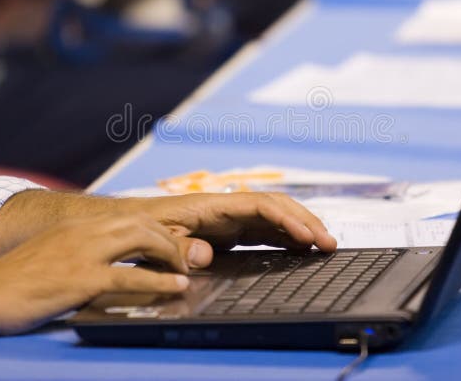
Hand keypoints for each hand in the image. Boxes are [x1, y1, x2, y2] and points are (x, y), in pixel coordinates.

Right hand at [0, 212, 194, 333]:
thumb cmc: (13, 282)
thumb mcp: (51, 255)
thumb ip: (79, 253)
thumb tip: (104, 264)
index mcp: (77, 226)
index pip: (129, 218)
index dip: (157, 231)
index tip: (171, 248)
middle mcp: (84, 232)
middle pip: (141, 223)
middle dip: (169, 239)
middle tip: (183, 261)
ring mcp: (83, 253)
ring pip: (141, 239)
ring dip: (170, 254)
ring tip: (184, 271)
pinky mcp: (81, 279)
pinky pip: (129, 277)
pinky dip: (159, 281)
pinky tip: (176, 286)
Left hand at [132, 192, 338, 266]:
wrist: (131, 223)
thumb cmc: (142, 227)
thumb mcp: (155, 237)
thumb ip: (178, 246)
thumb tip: (204, 256)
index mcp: (215, 205)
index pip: (260, 206)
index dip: (286, 219)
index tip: (306, 236)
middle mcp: (229, 208)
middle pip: (277, 207)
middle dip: (305, 221)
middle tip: (329, 242)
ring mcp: (232, 219)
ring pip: (276, 218)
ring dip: (302, 229)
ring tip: (325, 245)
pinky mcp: (232, 231)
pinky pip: (266, 231)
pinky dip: (288, 238)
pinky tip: (302, 249)